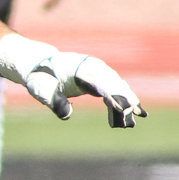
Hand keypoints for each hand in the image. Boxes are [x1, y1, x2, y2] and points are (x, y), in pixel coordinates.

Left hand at [0, 34, 145, 126]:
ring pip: (117, 85)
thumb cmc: (40, 77)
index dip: (113, 96)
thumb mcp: (41, 89)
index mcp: (80, 68)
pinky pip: (115, 88)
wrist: (38, 63)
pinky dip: (125, 98)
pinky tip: (137, 110)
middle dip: (126, 100)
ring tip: (140, 116)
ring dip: (128, 100)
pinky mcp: (98, 77)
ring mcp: (97, 70)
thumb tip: (67, 115)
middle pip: (114, 84)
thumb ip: (54, 101)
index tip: (124, 109)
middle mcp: (93, 67)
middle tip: (136, 116)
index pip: (101, 83)